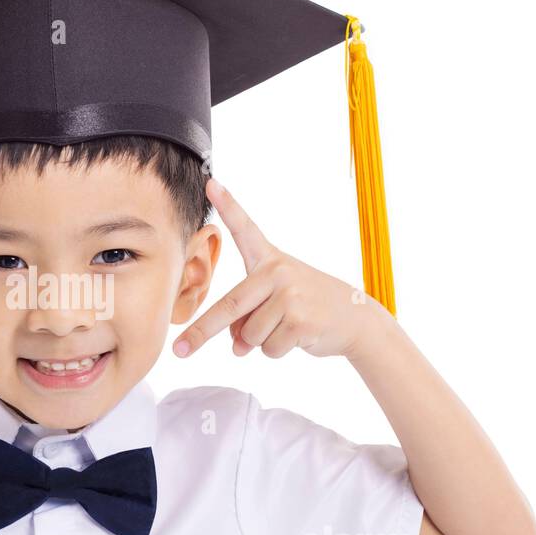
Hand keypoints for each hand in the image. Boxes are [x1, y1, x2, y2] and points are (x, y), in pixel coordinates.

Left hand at [172, 178, 386, 360]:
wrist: (356, 319)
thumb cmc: (308, 307)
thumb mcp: (276, 304)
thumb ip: (248, 319)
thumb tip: (237, 346)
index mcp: (269, 261)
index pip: (246, 229)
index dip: (227, 205)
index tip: (210, 183)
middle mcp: (277, 272)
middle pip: (229, 306)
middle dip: (201, 333)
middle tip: (179, 350)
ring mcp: (289, 295)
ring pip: (249, 336)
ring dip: (259, 343)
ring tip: (286, 328)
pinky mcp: (300, 320)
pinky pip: (268, 348)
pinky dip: (276, 351)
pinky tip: (297, 337)